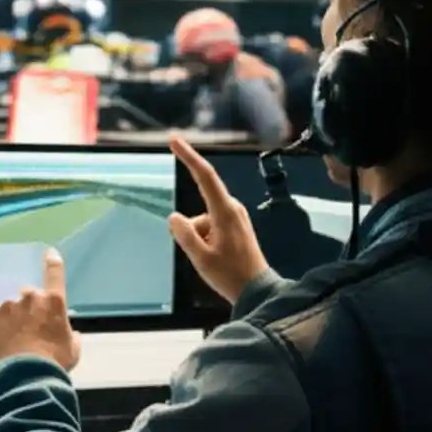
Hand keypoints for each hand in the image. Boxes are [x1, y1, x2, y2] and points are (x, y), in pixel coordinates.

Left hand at [0, 248, 81, 376]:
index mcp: (53, 302)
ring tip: (14, 344)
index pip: (55, 274)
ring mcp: (7, 307)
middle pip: (29, 297)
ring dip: (12, 321)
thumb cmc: (53, 364)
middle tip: (29, 331)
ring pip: (10, 310)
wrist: (23, 378)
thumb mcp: (72, 351)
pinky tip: (2, 346)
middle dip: (29, 309)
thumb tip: (72, 334)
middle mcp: (30, 298)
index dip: (53, 263)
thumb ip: (71, 337)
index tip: (50, 253)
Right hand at [168, 135, 269, 302]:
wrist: (257, 291)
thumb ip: (184, 234)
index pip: (204, 176)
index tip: (174, 140)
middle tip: (201, 255)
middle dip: (191, 228)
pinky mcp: (236, 226)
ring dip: (199, 237)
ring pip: (202, 219)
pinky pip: (210, 226)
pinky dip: (206, 239)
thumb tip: (174, 217)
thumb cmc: (230, 274)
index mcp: (225, 212)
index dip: (188, 156)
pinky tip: (217, 259)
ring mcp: (236, 217)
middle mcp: (232, 208)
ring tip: (213, 260)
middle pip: (199, 206)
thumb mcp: (201, 258)